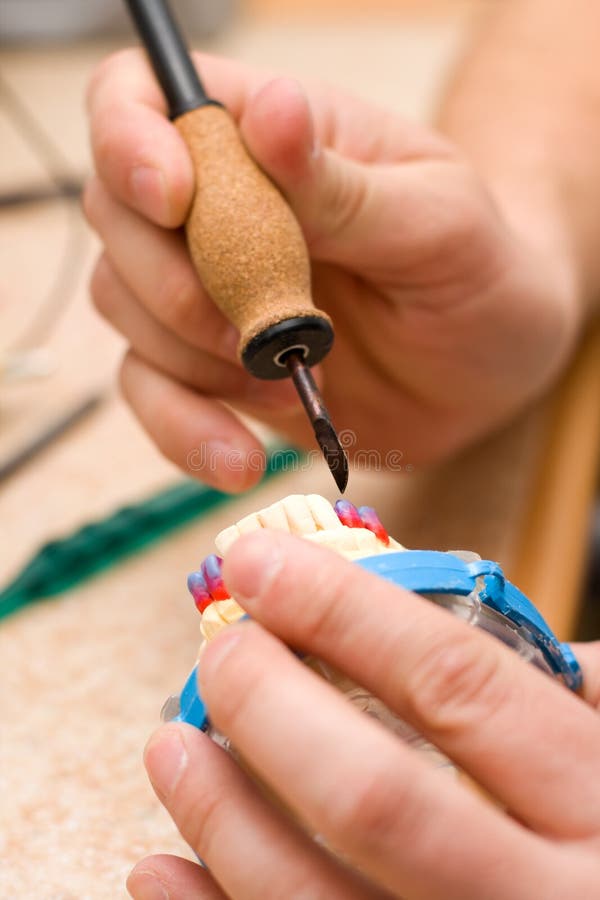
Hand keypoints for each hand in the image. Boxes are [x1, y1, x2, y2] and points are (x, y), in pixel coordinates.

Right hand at [84, 50, 578, 490]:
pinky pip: (153, 395)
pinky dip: (183, 431)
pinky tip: (240, 459)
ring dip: (191, 359)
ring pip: (123, 305)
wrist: (489, 369)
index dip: (129, 140)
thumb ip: (344, 185)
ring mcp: (206, 291)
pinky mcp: (210, 370)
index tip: (176, 201)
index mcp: (267, 137)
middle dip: (175, 280)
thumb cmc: (479, 270)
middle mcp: (218, 207)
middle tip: (261, 329)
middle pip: (116, 213)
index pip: (143, 99)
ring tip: (289, 384)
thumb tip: (270, 111)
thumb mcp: (437, 221)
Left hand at [128, 532, 599, 898]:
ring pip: (314, 898)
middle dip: (271, 705)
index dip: (343, 611)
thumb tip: (461, 604)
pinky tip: (160, 866)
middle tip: (221, 651)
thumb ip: (563, 687)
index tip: (260, 563)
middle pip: (373, 796)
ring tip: (172, 744)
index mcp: (597, 800)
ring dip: (220, 815)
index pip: (454, 683)